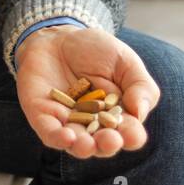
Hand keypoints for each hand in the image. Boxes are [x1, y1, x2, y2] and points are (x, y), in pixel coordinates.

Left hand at [14, 24, 159, 158]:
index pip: (128, 132)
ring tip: (87, 145)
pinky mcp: (42, 116)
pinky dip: (57, 137)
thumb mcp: (125, 61)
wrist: (58, 36)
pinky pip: (49, 132)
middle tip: (111, 141)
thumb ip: (140, 86)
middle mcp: (93, 125)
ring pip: (76, 144)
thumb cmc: (96, 50)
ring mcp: (67, 122)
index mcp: (117, 116)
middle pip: (102, 144)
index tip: (132, 135)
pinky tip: (67, 136)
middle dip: (107, 145)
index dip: (131, 136)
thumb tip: (140, 112)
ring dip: (83, 148)